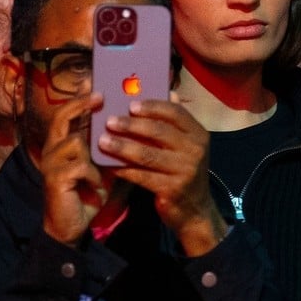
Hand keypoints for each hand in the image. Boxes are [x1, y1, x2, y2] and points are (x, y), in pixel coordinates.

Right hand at [39, 92, 108, 245]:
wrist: (72, 225)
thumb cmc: (89, 192)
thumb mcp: (104, 164)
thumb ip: (113, 145)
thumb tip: (137, 125)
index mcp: (62, 143)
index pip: (67, 112)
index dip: (78, 97)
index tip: (95, 82)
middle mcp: (52, 149)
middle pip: (61, 117)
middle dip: (80, 104)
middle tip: (100, 96)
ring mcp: (51, 164)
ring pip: (76, 142)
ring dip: (96, 152)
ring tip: (107, 165)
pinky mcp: (54, 179)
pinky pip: (79, 166)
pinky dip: (93, 174)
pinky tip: (97, 185)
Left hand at [97, 92, 227, 255]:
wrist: (194, 209)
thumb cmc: (182, 171)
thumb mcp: (185, 145)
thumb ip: (176, 122)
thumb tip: (168, 91)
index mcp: (198, 134)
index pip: (176, 113)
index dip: (152, 106)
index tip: (130, 104)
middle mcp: (195, 150)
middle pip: (160, 131)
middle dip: (131, 125)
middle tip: (109, 121)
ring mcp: (186, 170)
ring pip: (148, 154)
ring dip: (122, 146)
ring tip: (102, 140)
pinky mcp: (173, 189)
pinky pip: (143, 176)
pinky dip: (124, 169)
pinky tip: (109, 165)